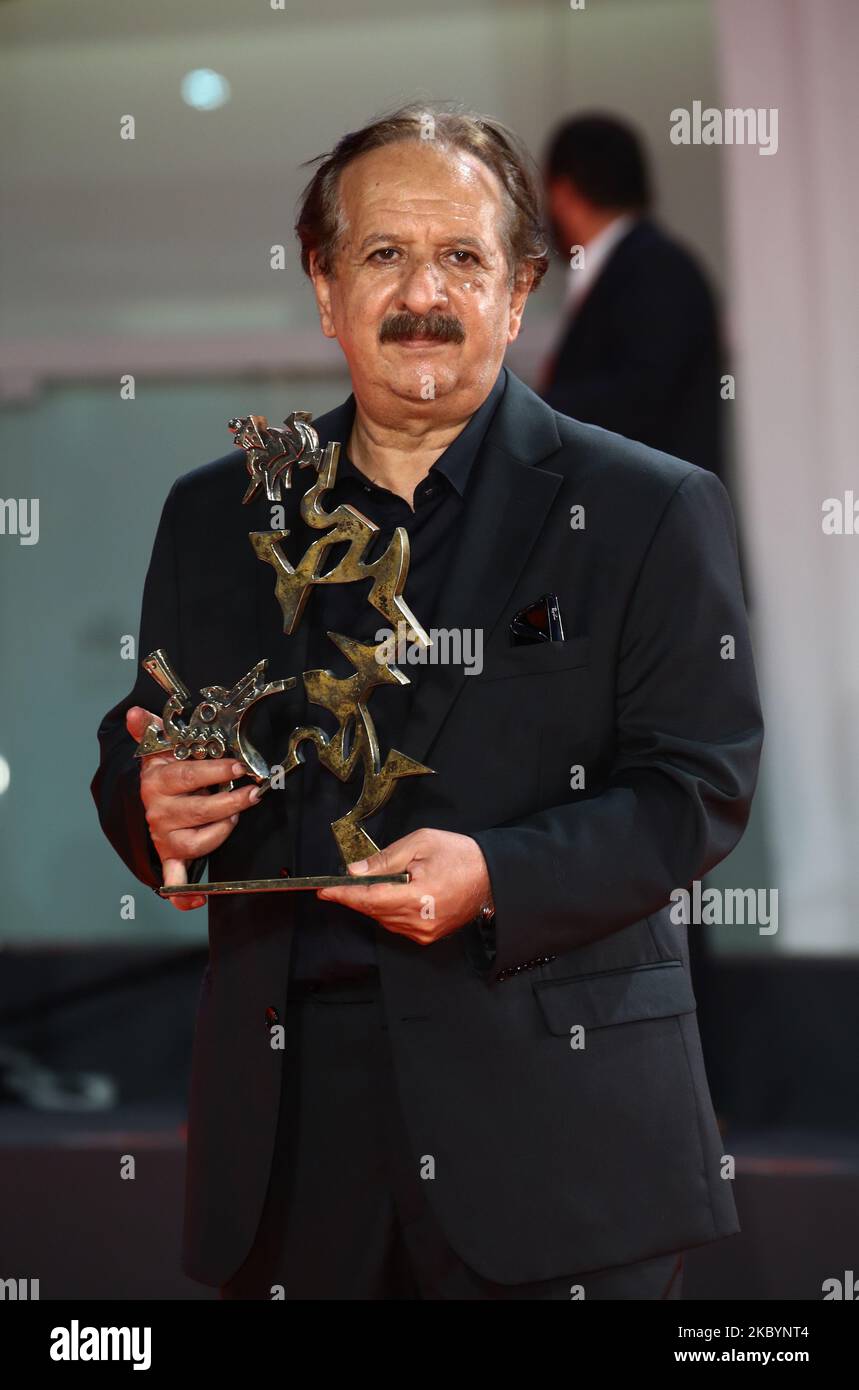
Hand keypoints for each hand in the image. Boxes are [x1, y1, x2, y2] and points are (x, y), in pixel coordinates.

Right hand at [126, 706, 259, 911]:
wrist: (137, 800)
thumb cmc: (159, 772)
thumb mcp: (156, 748)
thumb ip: (150, 729)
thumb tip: (136, 712)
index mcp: (157, 783)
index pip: (189, 777)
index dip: (216, 771)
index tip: (239, 766)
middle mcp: (159, 812)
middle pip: (199, 810)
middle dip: (231, 801)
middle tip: (253, 791)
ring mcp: (165, 837)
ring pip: (197, 842)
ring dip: (222, 830)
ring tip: (238, 813)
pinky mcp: (170, 855)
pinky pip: (174, 879)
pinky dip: (182, 896)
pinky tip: (196, 900)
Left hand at [316, 828, 491, 945]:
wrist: (492, 875)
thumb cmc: (459, 855)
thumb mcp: (420, 844)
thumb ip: (385, 859)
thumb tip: (355, 871)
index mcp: (419, 897)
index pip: (371, 899)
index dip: (345, 895)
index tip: (324, 890)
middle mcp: (420, 922)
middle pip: (374, 911)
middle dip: (354, 896)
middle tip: (337, 884)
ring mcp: (425, 932)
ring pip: (383, 919)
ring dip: (371, 903)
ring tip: (369, 885)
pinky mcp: (428, 936)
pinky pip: (396, 924)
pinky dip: (387, 910)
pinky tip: (389, 895)